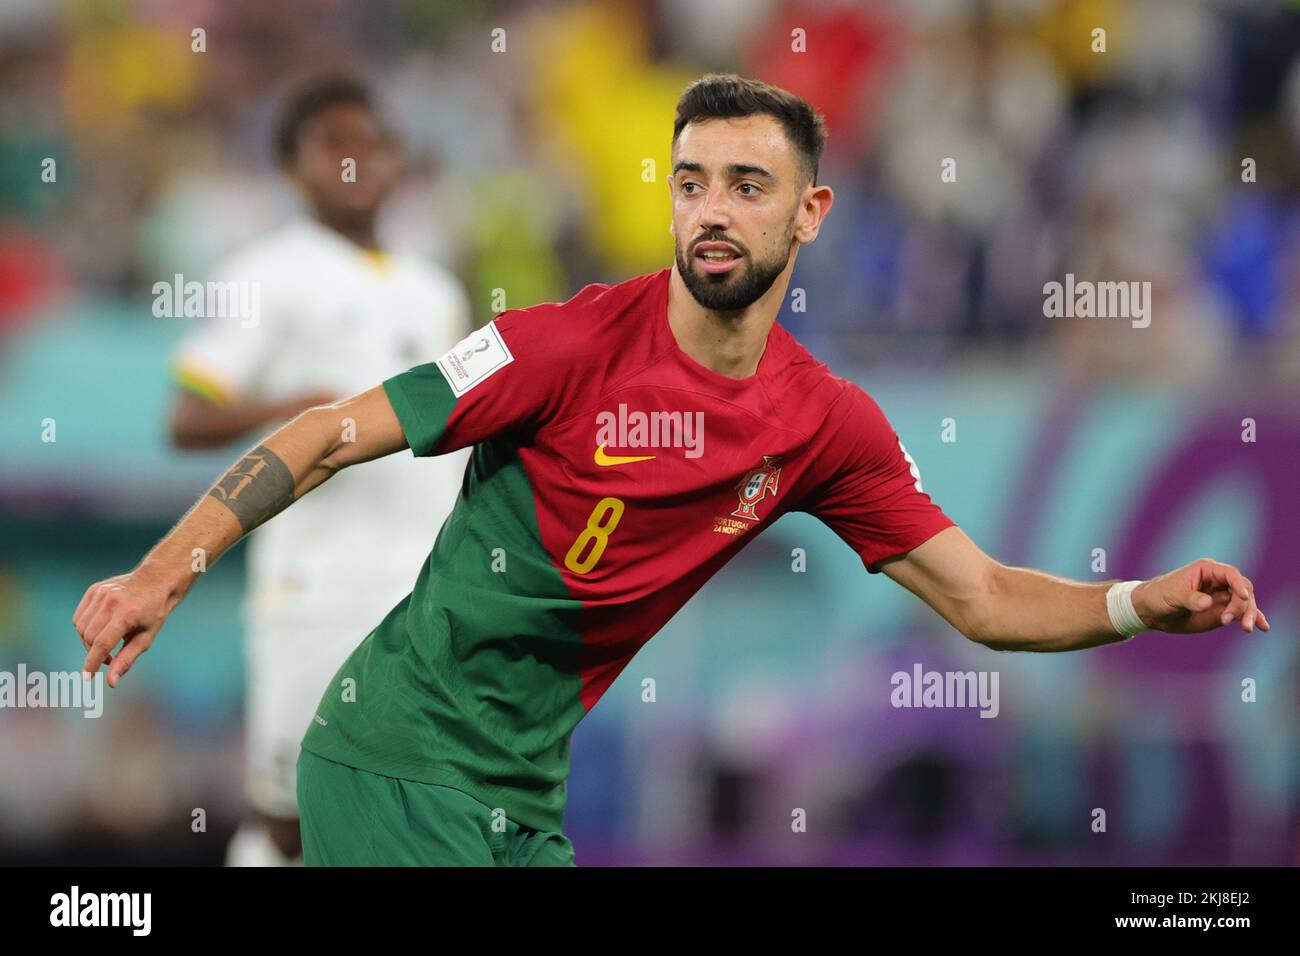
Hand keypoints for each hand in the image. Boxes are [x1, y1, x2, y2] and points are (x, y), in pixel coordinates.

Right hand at [72, 569, 179, 686]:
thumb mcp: (145, 638)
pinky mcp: (93, 590)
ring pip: (81, 628)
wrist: (156, 580)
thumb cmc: (154, 612)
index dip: (92, 663)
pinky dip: (85, 628)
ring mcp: (100, 594)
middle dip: (95, 652)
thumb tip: (110, 682)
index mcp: (127, 614)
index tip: (87, 677)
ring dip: (89, 641)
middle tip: (109, 657)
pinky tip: (100, 628)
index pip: (102, 644)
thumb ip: (126, 660)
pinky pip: (79, 617)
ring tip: (107, 642)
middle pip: (90, 637)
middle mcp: (111, 602)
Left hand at [1132, 559, 1268, 634]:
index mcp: (1207, 570)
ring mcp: (1222, 597)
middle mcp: (1219, 582)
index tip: (1243, 597)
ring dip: (1250, 614)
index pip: (1230, 574)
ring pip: (1245, 603)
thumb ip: (1190, 598)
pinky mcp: (1222, 612)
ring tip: (1247, 629)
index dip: (1239, 584)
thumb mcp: (1171, 595)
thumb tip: (1207, 603)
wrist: (1151, 611)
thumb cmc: (1158, 596)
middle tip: (1235, 621)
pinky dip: (1253, 619)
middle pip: (1242, 589)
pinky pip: (1241, 614)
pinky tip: (1263, 627)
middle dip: (1244, 604)